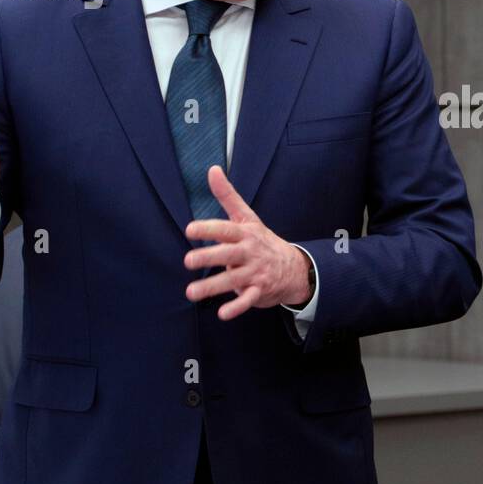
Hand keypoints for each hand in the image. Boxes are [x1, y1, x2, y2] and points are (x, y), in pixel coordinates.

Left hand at [183, 165, 312, 320]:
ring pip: (233, 280)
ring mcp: (256, 272)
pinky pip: (248, 300)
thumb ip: (227, 196)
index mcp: (245, 233)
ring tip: (191, 292)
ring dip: (212, 286)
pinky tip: (222, 313)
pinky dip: (236, 307)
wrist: (294, 267)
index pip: (226, 229)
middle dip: (209, 257)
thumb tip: (212, 169)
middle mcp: (250, 252)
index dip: (209, 229)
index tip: (190, 230)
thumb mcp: (247, 217)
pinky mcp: (259, 291)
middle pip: (228, 254)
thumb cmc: (262, 240)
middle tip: (188, 261)